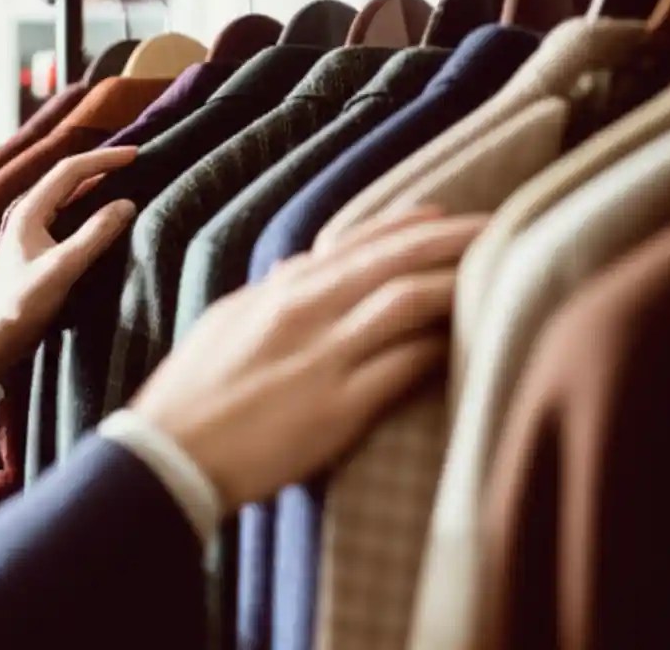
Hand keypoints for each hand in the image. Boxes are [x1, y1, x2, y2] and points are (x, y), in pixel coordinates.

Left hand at [0, 147, 138, 377]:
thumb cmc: (21, 303)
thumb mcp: (62, 269)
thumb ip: (94, 235)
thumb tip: (127, 204)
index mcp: (29, 210)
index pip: (70, 170)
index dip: (104, 159)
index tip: (135, 154)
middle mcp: (28, 213)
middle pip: (68, 177)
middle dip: (101, 165)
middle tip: (133, 160)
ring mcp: (31, 230)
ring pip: (67, 195)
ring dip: (95, 184)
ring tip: (124, 178)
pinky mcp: (37, 247)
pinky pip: (67, 215)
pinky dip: (89, 206)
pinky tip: (105, 214)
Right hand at [129, 208, 486, 510]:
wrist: (168, 455)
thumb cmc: (190, 393)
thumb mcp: (225, 324)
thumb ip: (268, 293)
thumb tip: (299, 265)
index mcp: (278, 291)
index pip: (355, 242)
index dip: (408, 224)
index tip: (447, 214)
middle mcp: (304, 311)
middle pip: (395, 260)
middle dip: (453, 239)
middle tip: (501, 228)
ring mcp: (324, 357)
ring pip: (408, 303)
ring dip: (459, 285)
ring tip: (500, 277)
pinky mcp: (338, 407)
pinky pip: (404, 367)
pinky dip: (440, 349)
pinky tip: (469, 344)